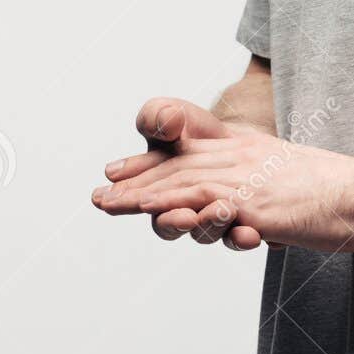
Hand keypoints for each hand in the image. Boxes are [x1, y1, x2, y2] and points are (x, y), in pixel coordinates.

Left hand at [93, 99, 353, 252]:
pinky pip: (214, 204)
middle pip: (180, 169)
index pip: (191, 154)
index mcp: (251, 151)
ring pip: (187, 185)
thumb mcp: (292, 183)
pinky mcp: (262, 204)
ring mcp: (252, 181)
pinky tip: (159, 213)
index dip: (152, 165)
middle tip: (100, 196)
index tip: (118, 174)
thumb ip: (259, 195)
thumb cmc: (336, 195)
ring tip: (113, 204)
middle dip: (136, 183)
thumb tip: (243, 221)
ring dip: (146, 196)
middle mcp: (246, 159)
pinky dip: (182, 207)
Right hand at [95, 97, 259, 247]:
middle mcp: (183, 209)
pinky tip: (248, 233)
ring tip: (220, 210)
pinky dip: (242, 237)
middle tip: (172, 214)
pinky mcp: (244, 224)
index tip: (104, 199)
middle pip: (170, 224)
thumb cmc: (199, 130)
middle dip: (170, 220)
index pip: (141, 199)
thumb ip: (158, 116)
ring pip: (205, 233)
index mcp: (158, 188)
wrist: (243, 137)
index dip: (124, 199)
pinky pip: (240, 238)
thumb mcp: (173, 114)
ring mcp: (213, 219)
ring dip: (209, 225)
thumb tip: (164, 126)